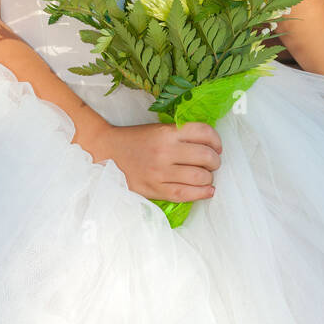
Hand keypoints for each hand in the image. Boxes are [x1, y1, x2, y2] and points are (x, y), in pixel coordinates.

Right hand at [89, 120, 221, 202]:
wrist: (106, 152)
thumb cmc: (135, 140)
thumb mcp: (158, 129)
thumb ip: (181, 135)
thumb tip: (210, 146)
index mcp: (167, 132)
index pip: (203, 132)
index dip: (216, 140)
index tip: (217, 147)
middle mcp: (165, 151)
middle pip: (205, 156)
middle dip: (215, 161)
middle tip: (213, 163)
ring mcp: (160, 172)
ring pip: (199, 176)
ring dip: (209, 177)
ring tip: (207, 177)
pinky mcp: (154, 189)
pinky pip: (185, 193)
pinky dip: (202, 193)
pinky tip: (207, 191)